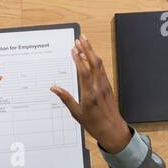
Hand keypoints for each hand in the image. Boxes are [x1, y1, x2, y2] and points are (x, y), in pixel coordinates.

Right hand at [50, 36, 131, 153]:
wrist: (112, 129)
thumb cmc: (94, 123)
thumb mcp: (76, 113)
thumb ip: (66, 98)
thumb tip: (54, 88)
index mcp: (90, 94)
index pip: (84, 72)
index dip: (78, 59)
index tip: (73, 49)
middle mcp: (99, 87)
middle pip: (94, 63)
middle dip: (87, 48)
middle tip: (81, 38)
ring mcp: (105, 86)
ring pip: (100, 65)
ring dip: (92, 52)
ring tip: (84, 43)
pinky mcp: (108, 86)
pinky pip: (102, 70)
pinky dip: (96, 61)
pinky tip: (91, 58)